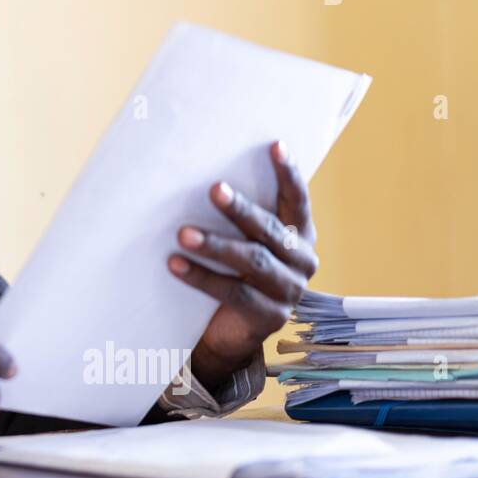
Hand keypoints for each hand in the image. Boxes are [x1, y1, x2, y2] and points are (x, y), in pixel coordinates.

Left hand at [167, 140, 318, 390]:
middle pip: (269, 230)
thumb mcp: (243, 242)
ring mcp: (289, 291)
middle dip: (240, 209)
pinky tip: (175, 264)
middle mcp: (302, 261)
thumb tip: (196, 173)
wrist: (230, 332)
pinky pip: (233, 292)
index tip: (275, 145)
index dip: (289, 174)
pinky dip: (201, 276)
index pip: (297, 200)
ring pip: (252, 261)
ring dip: (215, 245)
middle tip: (214, 189)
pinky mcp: (269, 316)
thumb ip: (238, 218)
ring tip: (183, 234)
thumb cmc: (234, 273)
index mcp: (300, 235)